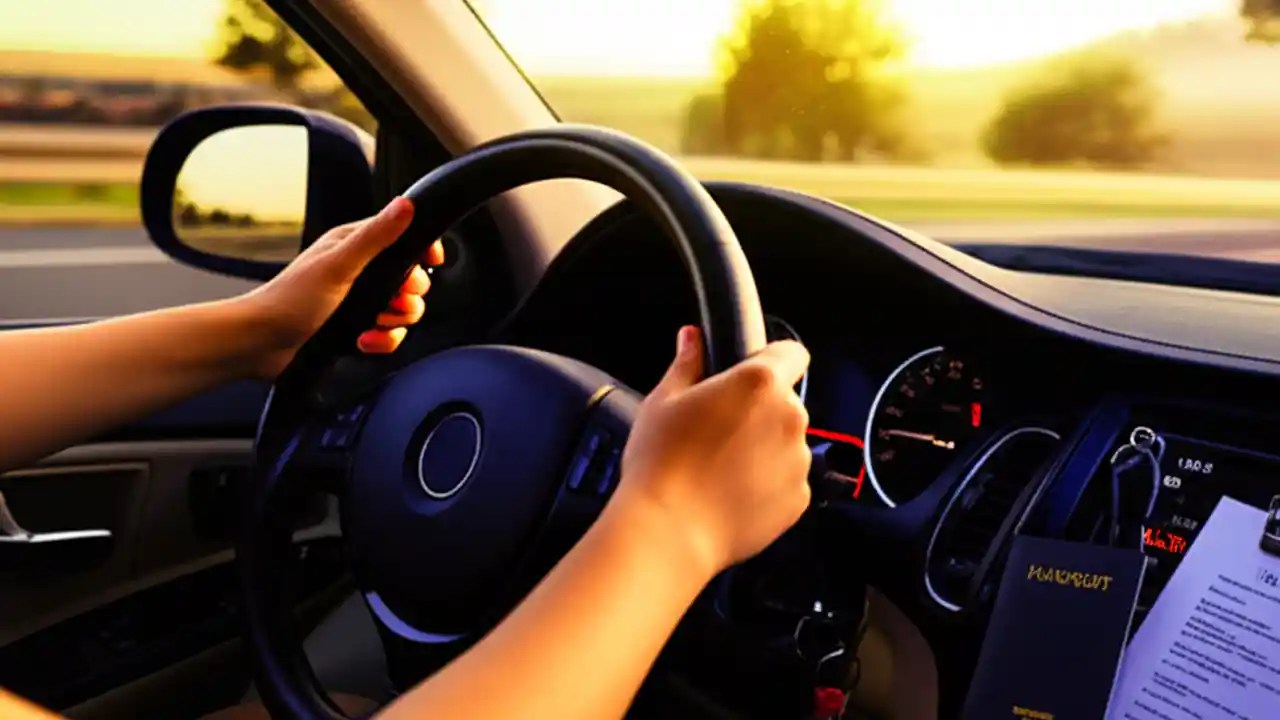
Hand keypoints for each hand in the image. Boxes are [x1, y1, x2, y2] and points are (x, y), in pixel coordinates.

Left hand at [235, 197, 443, 378]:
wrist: (262, 344)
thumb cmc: (290, 300)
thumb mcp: (339, 265)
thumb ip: (376, 236)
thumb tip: (406, 205)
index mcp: (355, 245)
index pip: (404, 236)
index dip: (422, 250)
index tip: (431, 262)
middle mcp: (361, 271)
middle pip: (412, 279)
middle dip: (409, 296)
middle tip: (390, 301)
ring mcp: (360, 301)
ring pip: (404, 310)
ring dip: (395, 323)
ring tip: (373, 324)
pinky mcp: (358, 327)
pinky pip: (390, 334)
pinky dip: (382, 341)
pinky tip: (363, 341)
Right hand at [612, 326, 811, 576]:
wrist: (670, 531)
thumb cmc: (661, 463)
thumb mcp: (663, 401)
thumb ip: (687, 363)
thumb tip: (693, 338)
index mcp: (760, 383)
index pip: (792, 352)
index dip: (771, 359)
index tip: (747, 375)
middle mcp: (790, 418)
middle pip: (785, 401)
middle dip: (759, 410)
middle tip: (718, 428)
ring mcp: (798, 461)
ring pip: (787, 442)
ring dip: (764, 448)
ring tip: (720, 467)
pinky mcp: (798, 499)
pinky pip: (787, 480)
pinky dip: (767, 484)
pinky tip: (730, 493)